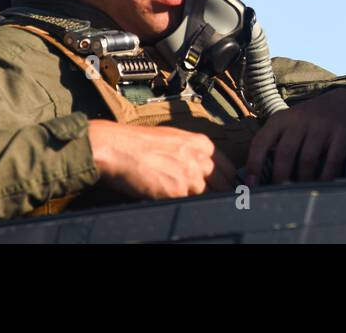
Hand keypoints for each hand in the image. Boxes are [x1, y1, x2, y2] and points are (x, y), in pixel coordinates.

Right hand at [87, 119, 235, 198]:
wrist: (117, 148)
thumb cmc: (138, 142)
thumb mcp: (173, 139)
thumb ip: (191, 153)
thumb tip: (200, 168)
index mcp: (200, 143)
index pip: (228, 167)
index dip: (227, 180)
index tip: (226, 188)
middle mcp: (200, 158)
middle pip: (224, 183)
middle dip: (221, 193)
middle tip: (216, 201)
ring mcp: (190, 175)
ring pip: (208, 196)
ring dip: (201, 199)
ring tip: (189, 200)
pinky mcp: (177, 191)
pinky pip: (188, 203)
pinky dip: (183, 205)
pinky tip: (172, 200)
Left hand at [245, 89, 345, 185]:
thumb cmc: (312, 120)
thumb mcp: (290, 123)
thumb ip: (276, 142)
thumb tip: (259, 177)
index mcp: (281, 118)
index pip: (261, 141)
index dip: (254, 164)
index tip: (251, 184)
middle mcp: (300, 119)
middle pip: (284, 153)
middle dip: (280, 177)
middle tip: (279, 193)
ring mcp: (322, 125)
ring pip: (307, 159)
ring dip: (303, 180)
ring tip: (300, 192)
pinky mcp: (342, 133)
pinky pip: (331, 161)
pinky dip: (325, 177)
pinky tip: (322, 185)